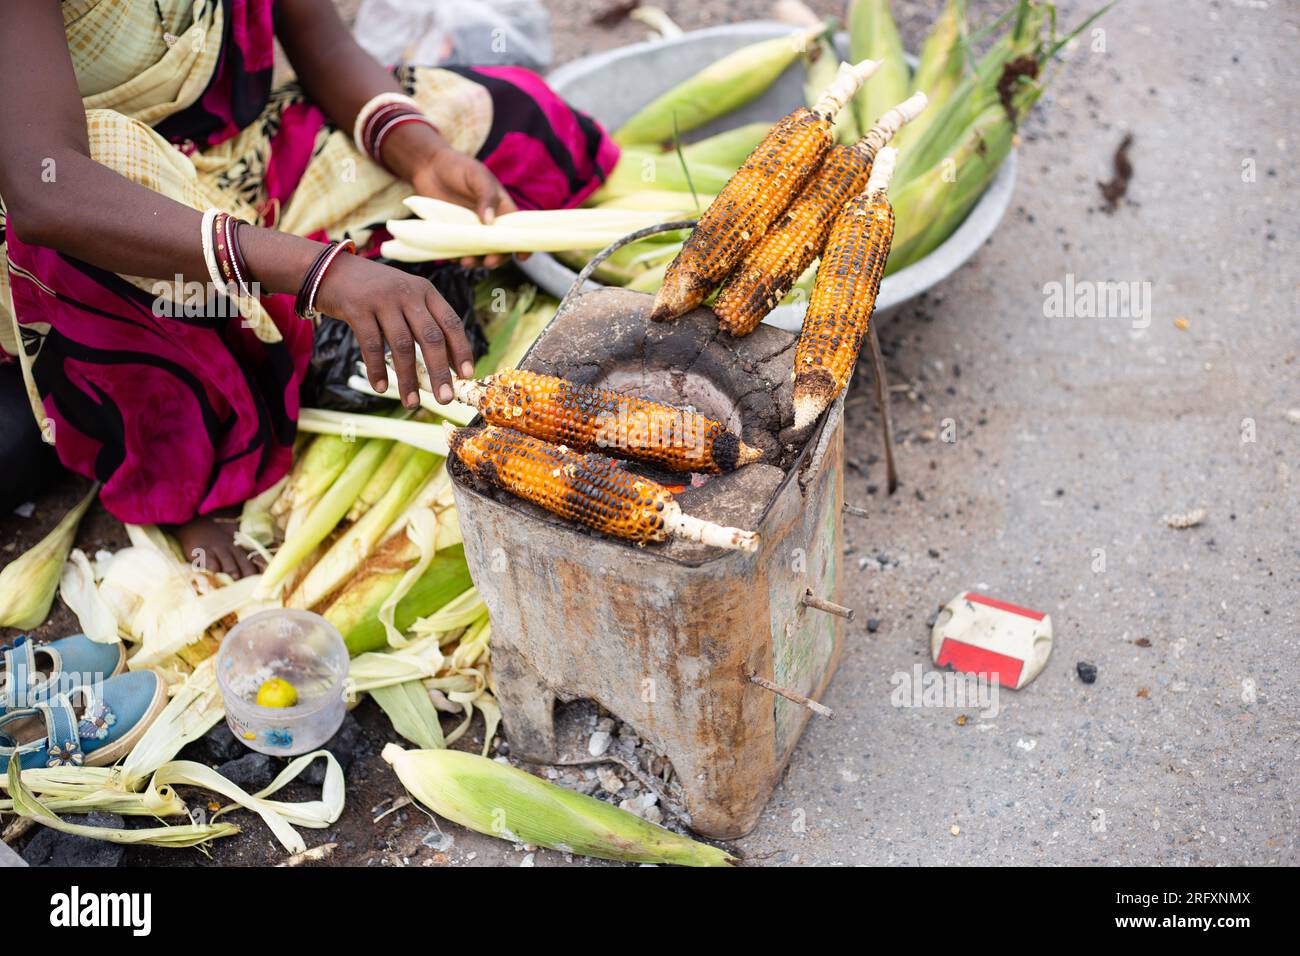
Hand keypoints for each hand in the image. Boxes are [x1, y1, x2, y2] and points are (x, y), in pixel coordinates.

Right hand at [315, 253, 472, 405]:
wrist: (331, 270)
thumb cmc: (375, 292)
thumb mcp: (405, 297)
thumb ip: (424, 321)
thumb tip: (446, 362)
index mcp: (426, 291)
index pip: (451, 322)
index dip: (461, 350)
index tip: (467, 375)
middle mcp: (408, 294)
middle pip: (431, 338)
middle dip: (440, 371)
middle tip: (446, 398)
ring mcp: (382, 300)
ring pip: (402, 345)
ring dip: (408, 379)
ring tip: (412, 403)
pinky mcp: (357, 308)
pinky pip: (371, 345)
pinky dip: (377, 370)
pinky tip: (381, 388)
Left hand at [409, 144, 523, 268]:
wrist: (428, 166)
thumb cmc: (457, 167)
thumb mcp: (476, 176)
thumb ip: (486, 196)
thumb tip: (490, 222)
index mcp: (501, 208)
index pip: (517, 229)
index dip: (522, 244)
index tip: (521, 257)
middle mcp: (488, 222)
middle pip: (499, 247)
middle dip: (496, 258)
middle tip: (488, 262)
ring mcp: (470, 230)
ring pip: (478, 253)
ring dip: (475, 261)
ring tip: (465, 262)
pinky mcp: (453, 233)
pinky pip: (458, 250)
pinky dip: (456, 257)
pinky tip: (451, 256)